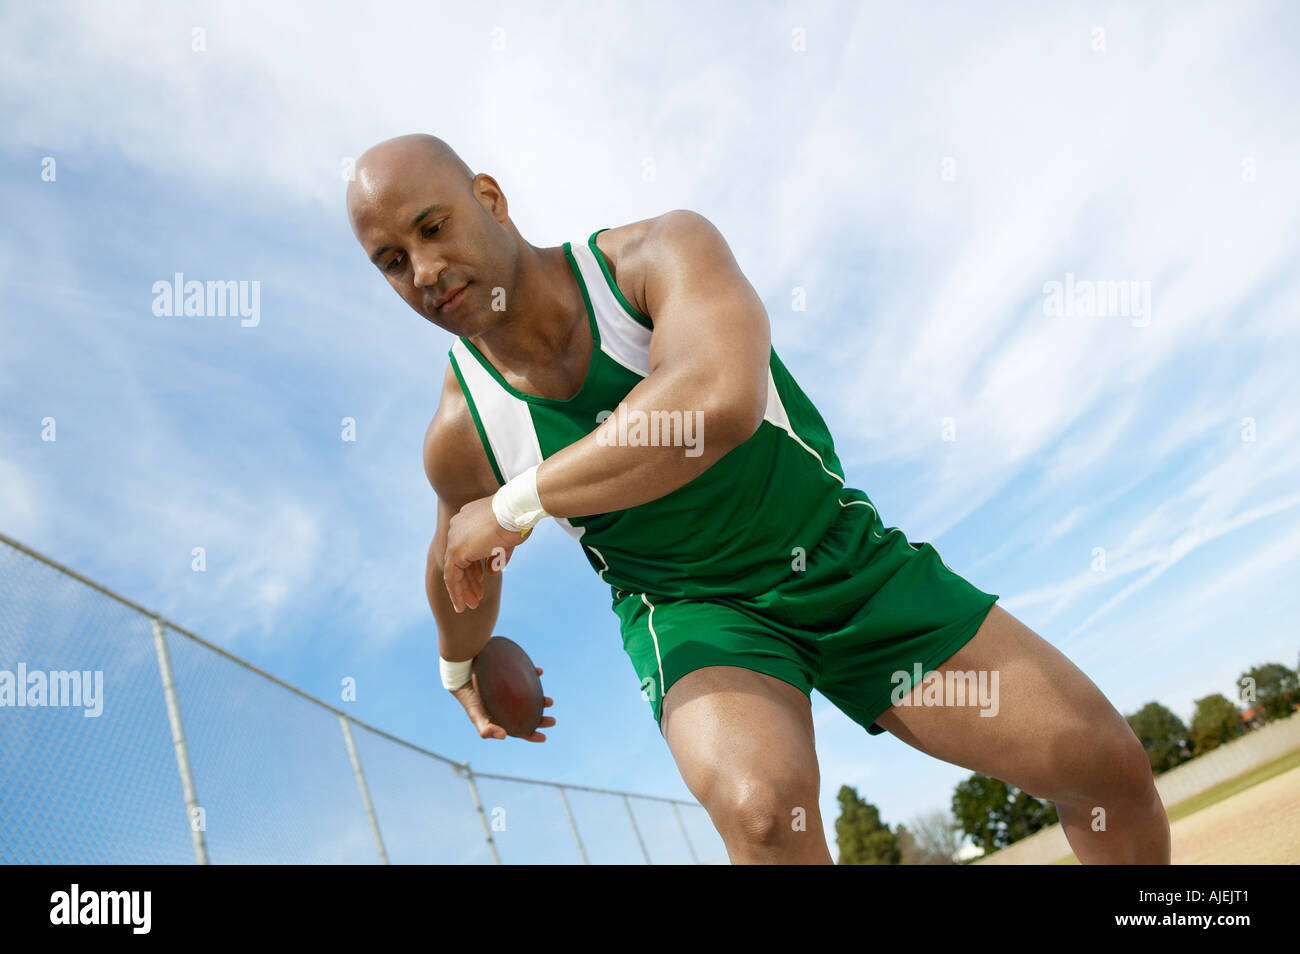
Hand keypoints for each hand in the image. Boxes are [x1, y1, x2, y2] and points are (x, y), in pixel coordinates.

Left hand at [444, 495, 529, 611]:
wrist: (515, 510)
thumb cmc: (516, 520)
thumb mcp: (505, 541)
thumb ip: (495, 556)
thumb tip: (491, 571)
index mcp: (467, 521)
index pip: (468, 548)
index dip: (475, 567)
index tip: (482, 579)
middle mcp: (457, 529)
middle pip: (460, 561)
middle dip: (469, 581)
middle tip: (476, 597)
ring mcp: (455, 540)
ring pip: (454, 571)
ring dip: (463, 590)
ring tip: (470, 606)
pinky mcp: (456, 552)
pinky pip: (452, 577)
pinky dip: (456, 592)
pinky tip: (462, 605)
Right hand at [451, 665, 555, 741]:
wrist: (462, 675)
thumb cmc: (470, 698)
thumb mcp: (476, 716)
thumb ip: (487, 729)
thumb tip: (504, 736)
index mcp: (502, 718)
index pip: (519, 729)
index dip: (531, 734)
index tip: (543, 737)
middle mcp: (509, 705)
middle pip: (528, 714)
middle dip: (541, 719)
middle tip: (552, 720)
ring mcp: (511, 690)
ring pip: (531, 697)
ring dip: (541, 699)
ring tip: (550, 701)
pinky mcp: (511, 676)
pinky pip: (526, 675)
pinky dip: (534, 674)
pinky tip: (540, 672)